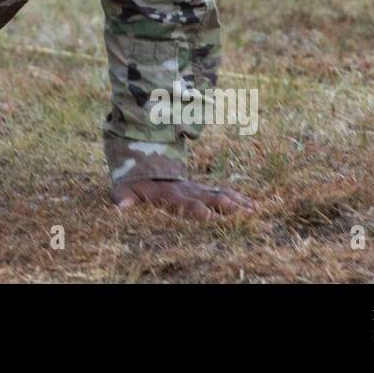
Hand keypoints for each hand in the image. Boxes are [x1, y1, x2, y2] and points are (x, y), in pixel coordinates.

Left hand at [112, 178, 253, 218]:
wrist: (147, 161)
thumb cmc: (135, 182)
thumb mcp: (124, 189)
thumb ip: (124, 198)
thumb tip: (119, 209)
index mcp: (168, 193)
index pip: (182, 201)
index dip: (193, 207)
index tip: (205, 214)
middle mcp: (187, 189)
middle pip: (206, 197)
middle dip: (221, 204)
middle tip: (237, 210)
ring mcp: (197, 187)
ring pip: (220, 193)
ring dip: (236, 202)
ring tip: (252, 211)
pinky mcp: (204, 188)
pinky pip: (224, 192)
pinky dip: (240, 198)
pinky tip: (254, 206)